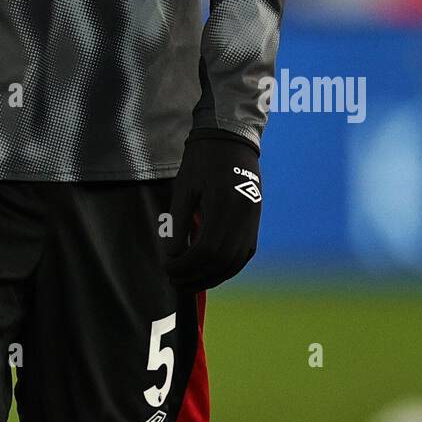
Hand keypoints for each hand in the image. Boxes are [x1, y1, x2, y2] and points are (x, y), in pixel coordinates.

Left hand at [163, 130, 261, 292]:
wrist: (231, 140)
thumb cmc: (202, 160)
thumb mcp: (184, 188)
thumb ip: (178, 223)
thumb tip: (172, 256)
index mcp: (224, 206)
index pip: (205, 250)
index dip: (185, 266)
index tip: (167, 268)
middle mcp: (243, 218)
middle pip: (220, 262)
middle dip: (196, 277)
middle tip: (174, 281)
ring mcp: (252, 222)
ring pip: (234, 263)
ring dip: (210, 277)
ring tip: (188, 282)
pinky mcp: (254, 224)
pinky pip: (242, 256)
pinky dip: (225, 268)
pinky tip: (207, 271)